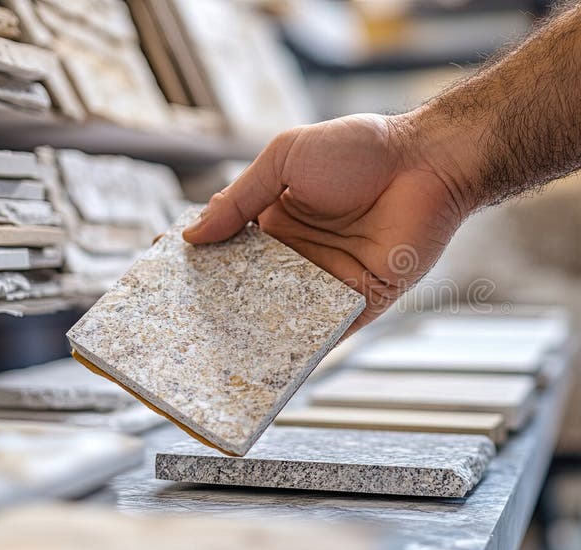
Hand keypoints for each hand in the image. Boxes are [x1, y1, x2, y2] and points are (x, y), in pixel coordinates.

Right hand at [182, 114, 468, 334]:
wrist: (425, 163)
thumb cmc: (359, 150)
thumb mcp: (284, 158)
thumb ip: (239, 198)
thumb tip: (190, 233)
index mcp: (274, 221)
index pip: (224, 248)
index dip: (192, 263)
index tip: (156, 278)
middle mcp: (295, 256)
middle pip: (243, 290)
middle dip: (209, 308)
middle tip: (169, 329)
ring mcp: (324, 283)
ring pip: (275, 317)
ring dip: (244, 337)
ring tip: (203, 360)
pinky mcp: (356, 305)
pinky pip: (319, 335)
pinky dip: (293, 352)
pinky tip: (260, 368)